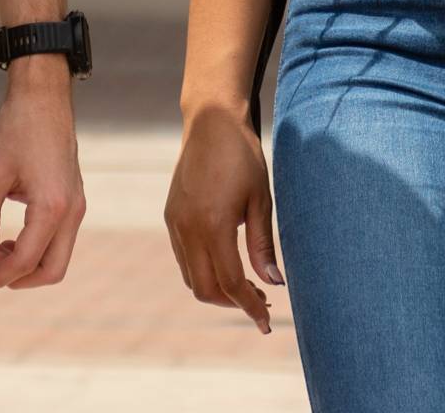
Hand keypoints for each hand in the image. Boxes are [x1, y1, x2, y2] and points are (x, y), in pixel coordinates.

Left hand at [0, 66, 84, 289]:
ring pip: (58, 256)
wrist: (44, 95)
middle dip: (18, 279)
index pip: (25, 262)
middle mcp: (72, 211)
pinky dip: (37, 247)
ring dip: (28, 263)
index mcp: (52, 208)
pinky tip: (11, 235)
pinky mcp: (75, 196)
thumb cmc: (17, 130)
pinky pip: (60, 237)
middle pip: (52, 271)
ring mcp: (78, 204)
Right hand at [166, 104, 280, 331]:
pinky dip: (203, 270)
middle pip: (206, 290)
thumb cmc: (243, 157)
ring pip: (191, 278)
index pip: (231, 283)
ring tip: (246, 286)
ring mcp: (175, 223)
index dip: (250, 306)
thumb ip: (263, 245)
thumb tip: (274, 284)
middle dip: (233, 304)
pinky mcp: (171, 217)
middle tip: (260, 302)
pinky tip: (225, 262)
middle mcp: (188, 229)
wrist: (211, 123)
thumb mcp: (261, 200)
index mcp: (214, 226)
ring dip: (217, 289)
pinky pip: (184, 258)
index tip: (267, 321)